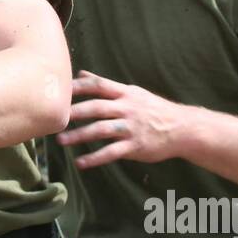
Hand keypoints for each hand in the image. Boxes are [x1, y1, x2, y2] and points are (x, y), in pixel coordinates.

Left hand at [56, 71, 184, 167]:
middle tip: (54, 117)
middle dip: (74, 112)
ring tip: (61, 141)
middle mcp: (127, 108)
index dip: (78, 86)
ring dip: (79, 135)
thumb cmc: (153, 109)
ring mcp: (131, 128)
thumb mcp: (132, 92)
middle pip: (97, 107)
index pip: (99, 85)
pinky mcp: (135, 146)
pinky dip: (94, 158)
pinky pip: (111, 152)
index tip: (59, 89)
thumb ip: (106, 86)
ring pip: (101, 130)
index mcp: (125, 94)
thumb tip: (83, 74)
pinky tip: (80, 163)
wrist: (182, 128)